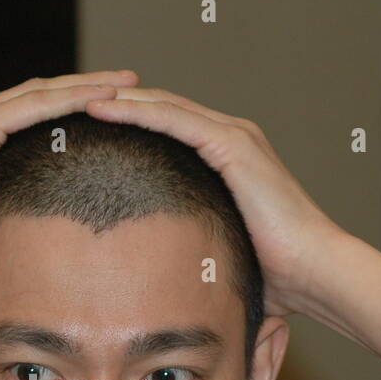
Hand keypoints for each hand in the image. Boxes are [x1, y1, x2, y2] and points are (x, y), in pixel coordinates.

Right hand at [0, 70, 141, 306]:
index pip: (22, 120)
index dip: (61, 113)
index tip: (99, 115)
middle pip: (37, 97)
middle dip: (83, 90)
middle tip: (126, 86)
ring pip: (41, 93)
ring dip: (87, 87)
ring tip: (128, 83)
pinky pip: (34, 107)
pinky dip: (71, 99)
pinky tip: (107, 98)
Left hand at [83, 87, 343, 316]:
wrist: (314, 272)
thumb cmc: (272, 275)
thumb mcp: (217, 250)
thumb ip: (189, 247)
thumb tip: (149, 280)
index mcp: (226, 157)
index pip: (165, 127)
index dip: (125, 121)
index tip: (84, 127)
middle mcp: (230, 137)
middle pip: (159, 108)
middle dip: (114, 103)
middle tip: (67, 104)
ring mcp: (233, 136)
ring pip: (162, 106)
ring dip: (117, 100)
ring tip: (74, 99)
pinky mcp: (233, 145)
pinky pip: (174, 120)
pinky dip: (136, 112)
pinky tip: (102, 109)